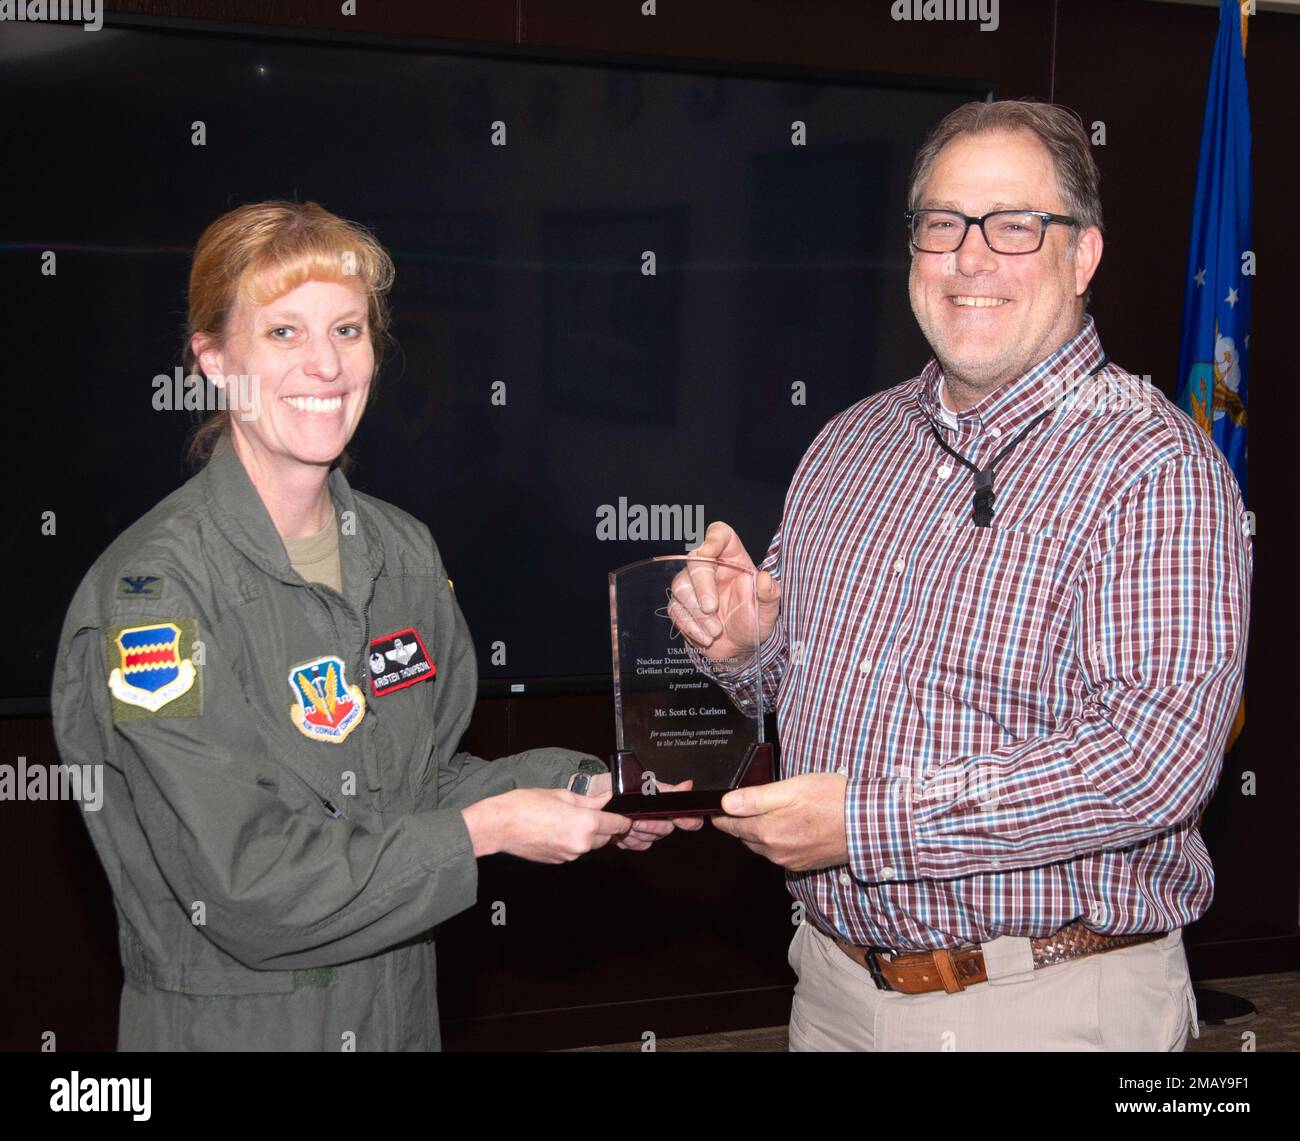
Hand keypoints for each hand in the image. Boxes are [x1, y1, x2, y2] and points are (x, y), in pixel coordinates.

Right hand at [460, 788, 630, 863]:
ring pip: (590, 845)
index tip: (623, 816)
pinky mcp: (559, 861)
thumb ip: (589, 800)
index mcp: (585, 823)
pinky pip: (574, 851)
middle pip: (606, 837)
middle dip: (605, 826)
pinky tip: (558, 829)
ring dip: (588, 834)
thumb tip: (605, 799)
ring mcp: (570, 855)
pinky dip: (573, 841)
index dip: (623, 820)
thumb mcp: (561, 795)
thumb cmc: (525, 806)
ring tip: (570, 819)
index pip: (617, 825)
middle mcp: (581, 843)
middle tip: (594, 813)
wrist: (499, 826)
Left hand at [585, 772, 705, 849]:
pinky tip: (620, 832)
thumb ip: (666, 789)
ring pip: (651, 840)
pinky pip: (637, 845)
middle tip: (637, 819)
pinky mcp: (631, 840)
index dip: (689, 820)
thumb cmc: (617, 785)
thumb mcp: (642, 782)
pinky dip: (628, 840)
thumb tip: (688, 785)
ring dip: (637, 833)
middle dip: (652, 825)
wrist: (592, 793)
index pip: (689, 818)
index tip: (678, 818)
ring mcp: (646, 830)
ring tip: (626, 823)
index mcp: (665, 805)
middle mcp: (659, 819)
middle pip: (666, 830)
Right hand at [666, 521, 780, 661]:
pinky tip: (706, 637)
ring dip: (696, 612)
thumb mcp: (768, 610)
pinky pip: (675, 609)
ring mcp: (693, 586)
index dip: (712, 538)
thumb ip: (770, 594)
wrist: (740, 648)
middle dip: (701, 586)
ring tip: (716, 631)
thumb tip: (764, 578)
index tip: (709, 552)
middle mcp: (711, 568)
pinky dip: (690, 625)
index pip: (720, 534)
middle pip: (695, 561)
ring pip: (680, 586)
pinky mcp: (681, 605)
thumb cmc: (754, 621)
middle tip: (712, 608)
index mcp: (733, 559)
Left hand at [712, 773, 847, 871]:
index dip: (722, 814)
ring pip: (762, 845)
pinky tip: (791, 825)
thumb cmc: (831, 799)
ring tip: (773, 811)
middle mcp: (775, 851)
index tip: (719, 806)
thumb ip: (755, 798)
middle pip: (744, 836)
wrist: (866, 823)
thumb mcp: (791, 788)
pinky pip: (780, 853)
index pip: (729, 825)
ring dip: (760, 831)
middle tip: (749, 802)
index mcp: (767, 831)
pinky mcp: (803, 864)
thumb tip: (725, 803)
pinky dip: (778, 841)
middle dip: (742, 822)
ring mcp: (789, 861)